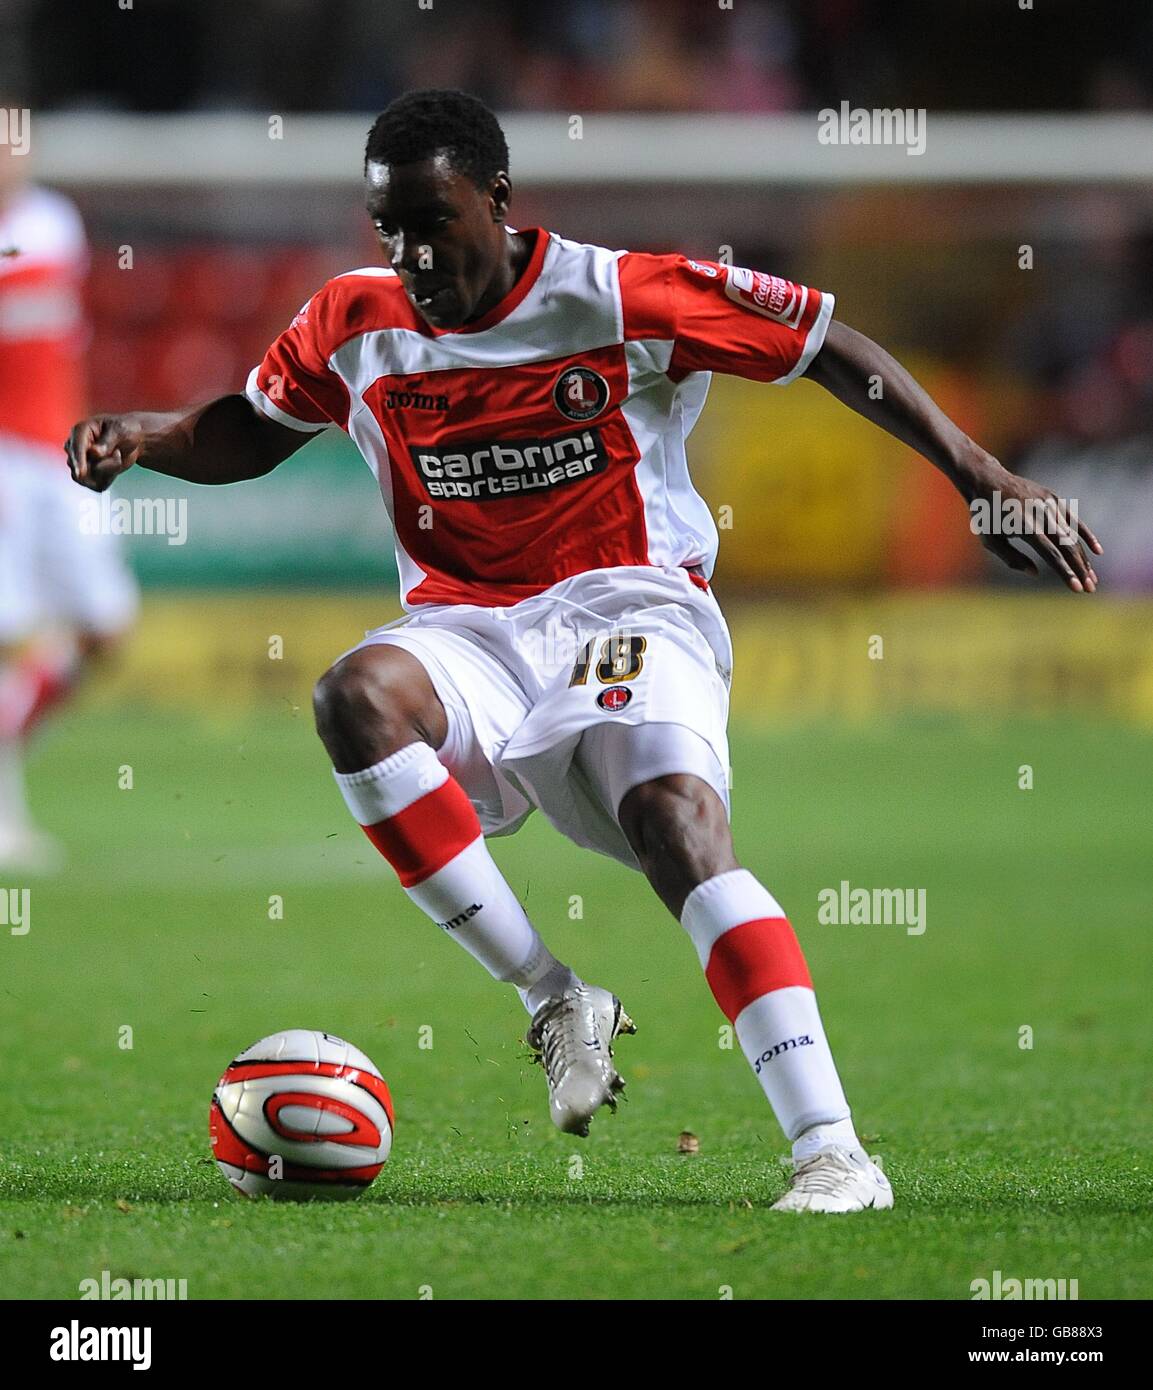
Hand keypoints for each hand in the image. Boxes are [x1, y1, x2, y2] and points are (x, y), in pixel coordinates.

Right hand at [64, 415, 144, 492]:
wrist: (132, 441)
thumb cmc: (126, 431)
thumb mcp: (121, 432)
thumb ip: (107, 442)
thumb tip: (94, 452)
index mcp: (80, 430)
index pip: (76, 448)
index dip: (79, 461)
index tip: (81, 473)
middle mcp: (75, 446)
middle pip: (80, 468)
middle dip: (105, 467)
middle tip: (118, 454)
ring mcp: (79, 461)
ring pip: (87, 479)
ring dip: (108, 473)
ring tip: (117, 458)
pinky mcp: (86, 474)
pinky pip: (96, 485)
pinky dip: (109, 479)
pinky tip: (114, 467)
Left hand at [963, 457, 1102, 592]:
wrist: (987, 481)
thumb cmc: (986, 516)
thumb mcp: (990, 541)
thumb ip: (1012, 558)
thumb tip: (1036, 573)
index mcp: (1025, 527)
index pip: (1052, 554)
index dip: (1066, 572)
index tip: (1077, 588)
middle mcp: (1041, 515)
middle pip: (1067, 546)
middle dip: (1081, 569)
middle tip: (1091, 589)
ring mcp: (1049, 504)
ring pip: (1072, 535)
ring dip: (1084, 557)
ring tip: (1092, 577)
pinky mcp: (1053, 498)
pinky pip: (1073, 519)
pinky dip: (1086, 535)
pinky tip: (1097, 550)